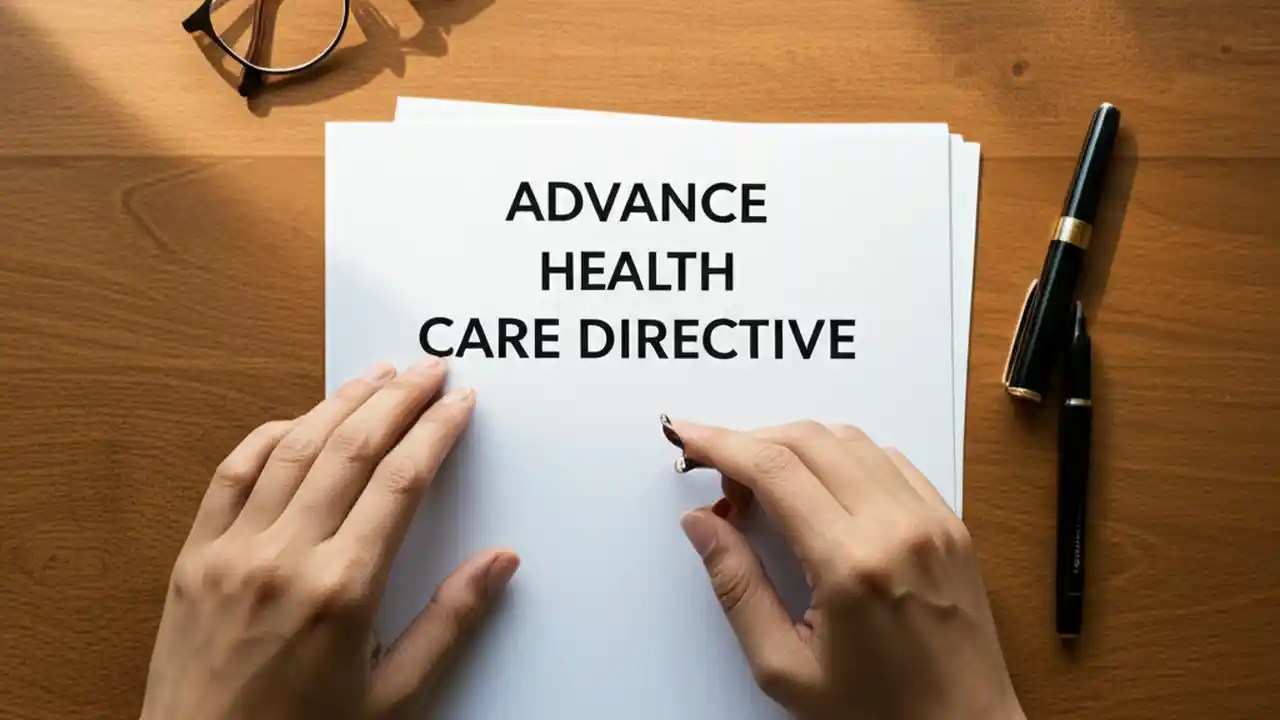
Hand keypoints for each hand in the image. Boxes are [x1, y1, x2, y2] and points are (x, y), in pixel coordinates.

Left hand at [140, 358, 518, 719]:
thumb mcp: (394, 697)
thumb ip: (450, 623)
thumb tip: (500, 562)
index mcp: (343, 590)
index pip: (402, 481)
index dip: (437, 431)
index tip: (461, 402)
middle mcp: (286, 557)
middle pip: (353, 447)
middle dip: (399, 398)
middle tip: (429, 368)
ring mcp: (234, 551)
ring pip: (294, 447)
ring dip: (339, 402)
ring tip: (376, 375)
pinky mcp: (195, 557)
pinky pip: (231, 473)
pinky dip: (267, 436)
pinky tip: (296, 419)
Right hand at [667, 419, 1022, 719]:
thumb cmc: (881, 714)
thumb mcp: (785, 667)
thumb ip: (737, 587)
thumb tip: (702, 523)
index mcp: (852, 564)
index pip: (775, 469)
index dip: (721, 443)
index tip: (689, 436)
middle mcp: (898, 528)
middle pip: (808, 440)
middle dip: (751, 442)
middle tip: (720, 479)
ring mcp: (931, 520)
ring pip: (849, 439)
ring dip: (796, 446)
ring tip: (767, 492)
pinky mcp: (950, 523)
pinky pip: (888, 459)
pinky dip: (843, 458)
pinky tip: (821, 493)